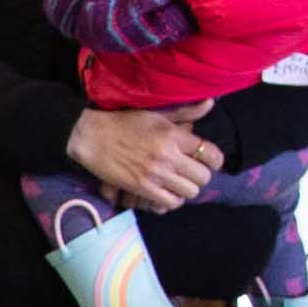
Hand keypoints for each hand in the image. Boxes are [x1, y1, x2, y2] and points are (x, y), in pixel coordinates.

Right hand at [66, 107, 221, 215]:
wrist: (92, 135)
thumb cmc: (124, 120)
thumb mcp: (156, 112)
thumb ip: (185, 111)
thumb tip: (210, 103)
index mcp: (173, 135)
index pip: (211, 154)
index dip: (214, 160)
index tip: (209, 160)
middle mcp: (167, 156)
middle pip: (202, 177)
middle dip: (200, 175)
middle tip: (192, 171)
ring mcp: (155, 174)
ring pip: (189, 193)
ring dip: (187, 189)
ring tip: (179, 182)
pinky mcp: (142, 188)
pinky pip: (170, 203)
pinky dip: (172, 199)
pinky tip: (167, 191)